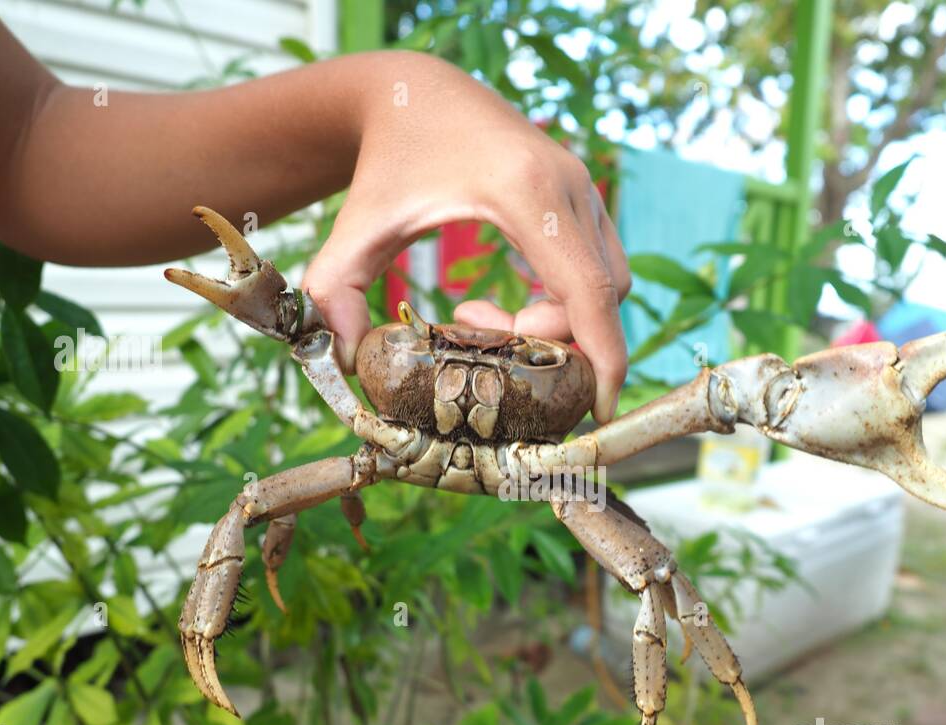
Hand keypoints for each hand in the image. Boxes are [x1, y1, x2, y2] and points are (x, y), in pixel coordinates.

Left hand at [301, 52, 630, 423]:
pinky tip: (508, 300)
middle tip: (480, 340)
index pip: (590, 292)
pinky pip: (600, 267)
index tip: (599, 409)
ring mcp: (583, 187)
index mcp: (526, 192)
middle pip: (602, 297)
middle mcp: (570, 185)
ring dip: (558, 322)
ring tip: (483, 317)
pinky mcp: (583, 195)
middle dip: (553, 343)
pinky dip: (565, 300)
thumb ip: (337, 293)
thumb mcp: (355, 228)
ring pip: (608, 284)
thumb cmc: (387, 161)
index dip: (604, 359)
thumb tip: (348, 363)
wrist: (416, 93)